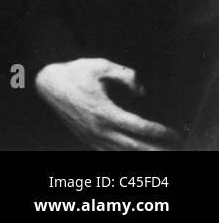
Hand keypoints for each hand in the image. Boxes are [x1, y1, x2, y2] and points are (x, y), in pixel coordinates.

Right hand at [35, 58, 181, 150]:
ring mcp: (91, 136)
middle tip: (175, 150)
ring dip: (143, 155)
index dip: (160, 132)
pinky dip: (124, 156)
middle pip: (134, 146)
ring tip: (160, 154)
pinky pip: (108, 153)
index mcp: (104, 111)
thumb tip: (143, 91)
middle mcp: (98, 128)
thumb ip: (125, 75)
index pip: (139, 127)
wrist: (47, 83)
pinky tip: (135, 154)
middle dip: (157, 150)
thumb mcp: (100, 66)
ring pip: (122, 153)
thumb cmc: (74, 72)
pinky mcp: (85, 138)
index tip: (175, 133)